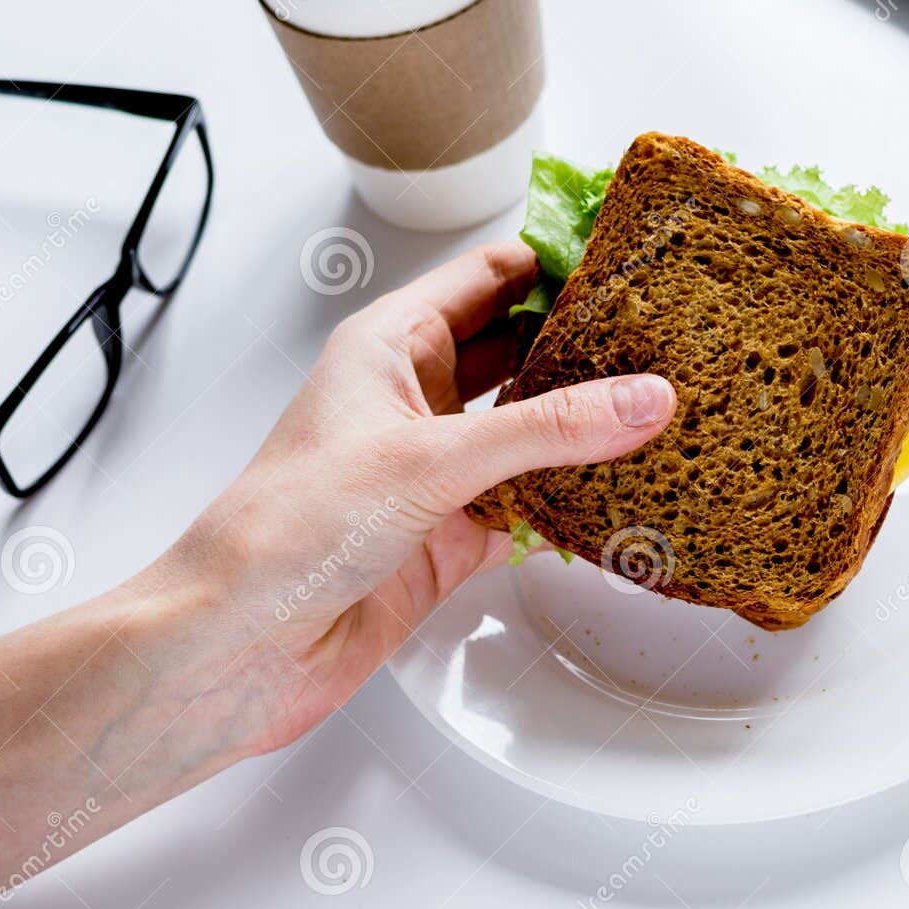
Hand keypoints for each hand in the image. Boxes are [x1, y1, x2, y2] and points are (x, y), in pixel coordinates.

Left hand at [165, 243, 674, 755]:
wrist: (238, 649)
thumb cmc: (282, 532)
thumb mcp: (429, 460)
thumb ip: (546, 430)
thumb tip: (641, 398)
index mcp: (392, 345)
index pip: (492, 278)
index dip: (559, 261)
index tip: (634, 259)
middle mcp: (418, 401)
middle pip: (523, 351)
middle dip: (590, 344)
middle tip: (670, 337)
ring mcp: (440, 471)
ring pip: (534, 431)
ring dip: (588, 426)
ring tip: (666, 407)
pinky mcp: (455, 537)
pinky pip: (534, 505)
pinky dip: (576, 502)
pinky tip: (625, 493)